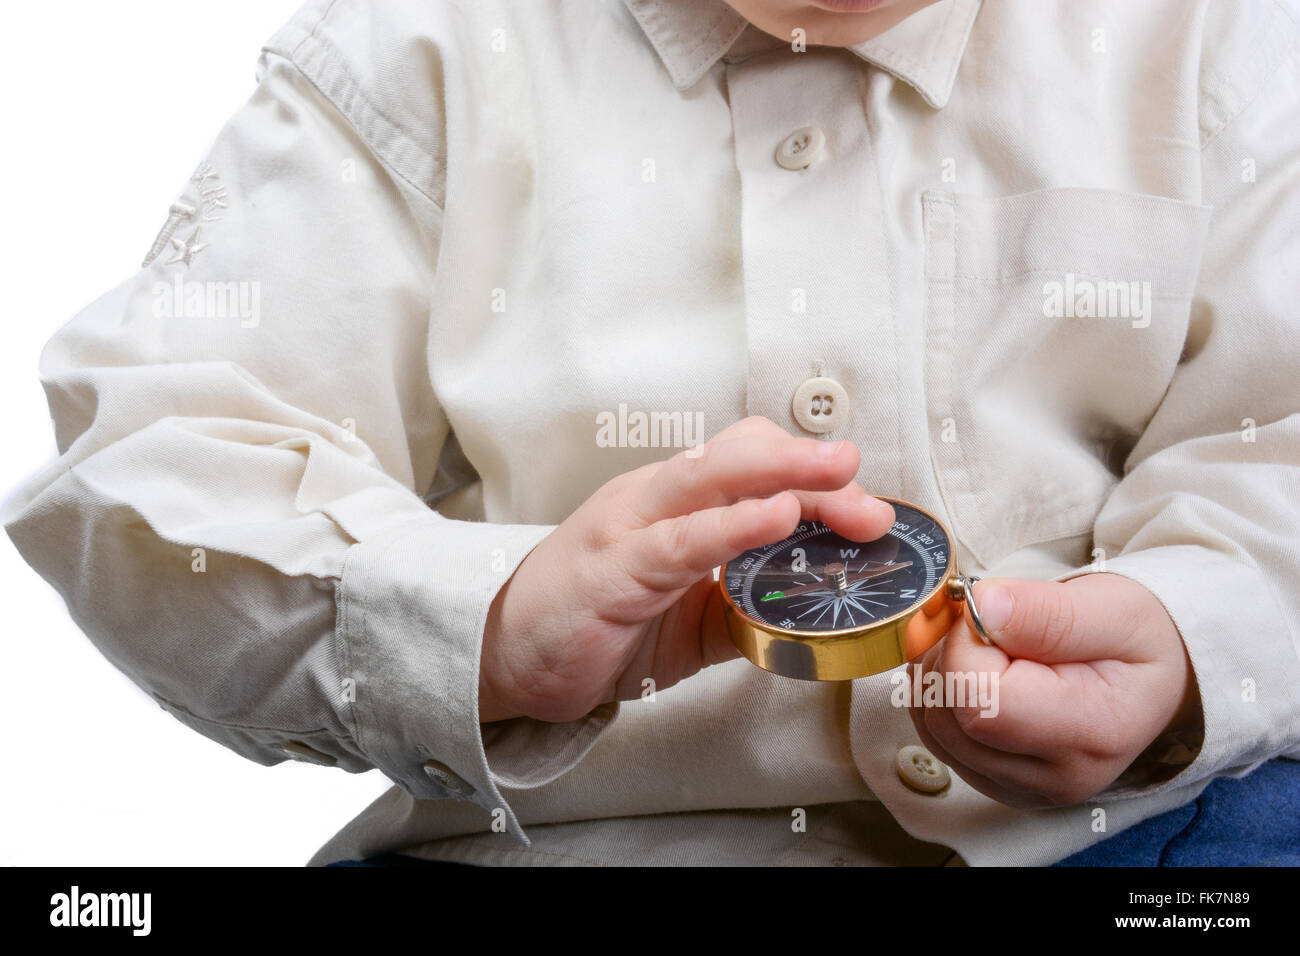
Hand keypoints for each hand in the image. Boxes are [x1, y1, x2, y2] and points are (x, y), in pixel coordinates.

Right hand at [477, 416, 895, 722]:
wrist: (503, 655)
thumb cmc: (593, 623)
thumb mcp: (687, 615)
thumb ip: (744, 604)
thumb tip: (812, 610)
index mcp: (673, 503)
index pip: (750, 462)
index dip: (809, 474)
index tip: (863, 505)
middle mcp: (654, 500)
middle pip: (740, 455)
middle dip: (809, 463)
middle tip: (864, 483)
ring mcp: (629, 527)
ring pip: (712, 479)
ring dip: (782, 474)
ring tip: (839, 476)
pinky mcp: (612, 570)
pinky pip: (680, 541)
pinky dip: (731, 527)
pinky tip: (773, 521)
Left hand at [906, 572, 1201, 807]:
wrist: (1150, 681)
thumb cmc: (1136, 643)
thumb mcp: (1115, 610)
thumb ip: (1047, 611)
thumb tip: (981, 607)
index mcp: (1091, 734)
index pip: (979, 698)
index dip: (965, 644)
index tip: (990, 613)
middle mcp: (1052, 776)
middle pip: (948, 715)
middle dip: (949, 655)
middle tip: (990, 627)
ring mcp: (1018, 786)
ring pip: (931, 724)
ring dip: (940, 673)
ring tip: (989, 648)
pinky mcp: (992, 781)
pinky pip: (934, 735)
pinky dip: (940, 694)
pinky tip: (977, 672)